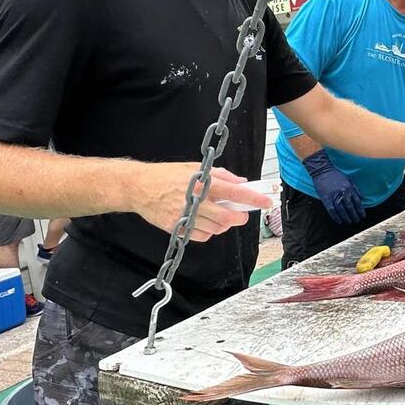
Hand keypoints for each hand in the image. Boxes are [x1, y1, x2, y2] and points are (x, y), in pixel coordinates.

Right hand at [127, 164, 271, 241]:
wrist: (139, 187)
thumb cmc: (167, 175)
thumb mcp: (195, 168)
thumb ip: (221, 175)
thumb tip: (241, 182)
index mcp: (202, 183)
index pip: (235, 193)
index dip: (253, 199)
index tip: (266, 201)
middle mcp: (195, 201)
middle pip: (227, 217)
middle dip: (240, 217)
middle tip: (242, 214)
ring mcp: (185, 216)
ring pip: (216, 229)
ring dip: (224, 225)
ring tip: (219, 214)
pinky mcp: (176, 228)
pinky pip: (201, 236)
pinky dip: (209, 231)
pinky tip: (205, 221)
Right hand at [302, 150, 365, 224]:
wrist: (322, 171)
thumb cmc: (336, 175)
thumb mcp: (349, 180)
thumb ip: (356, 189)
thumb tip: (361, 199)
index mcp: (349, 188)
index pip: (357, 202)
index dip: (360, 211)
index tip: (362, 216)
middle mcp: (343, 193)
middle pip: (350, 208)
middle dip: (354, 216)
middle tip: (357, 221)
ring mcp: (334, 196)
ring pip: (342, 211)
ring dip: (346, 218)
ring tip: (349, 222)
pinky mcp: (326, 199)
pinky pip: (332, 210)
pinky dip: (336, 217)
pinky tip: (339, 221)